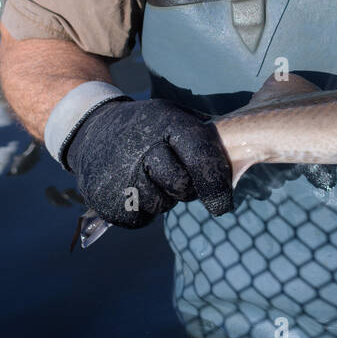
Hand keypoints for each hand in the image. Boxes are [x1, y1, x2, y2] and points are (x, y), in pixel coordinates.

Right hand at [66, 98, 233, 228]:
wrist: (92, 132)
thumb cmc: (149, 128)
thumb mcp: (176, 119)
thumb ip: (204, 141)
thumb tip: (244, 161)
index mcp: (168, 124)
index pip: (201, 157)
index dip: (217, 183)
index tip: (223, 203)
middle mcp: (143, 148)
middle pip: (182, 187)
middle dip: (188, 189)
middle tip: (178, 178)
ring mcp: (120, 175)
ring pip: (161, 205)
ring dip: (163, 198)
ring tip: (148, 176)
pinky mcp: (105, 199)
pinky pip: (140, 218)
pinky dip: (142, 209)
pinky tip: (133, 188)